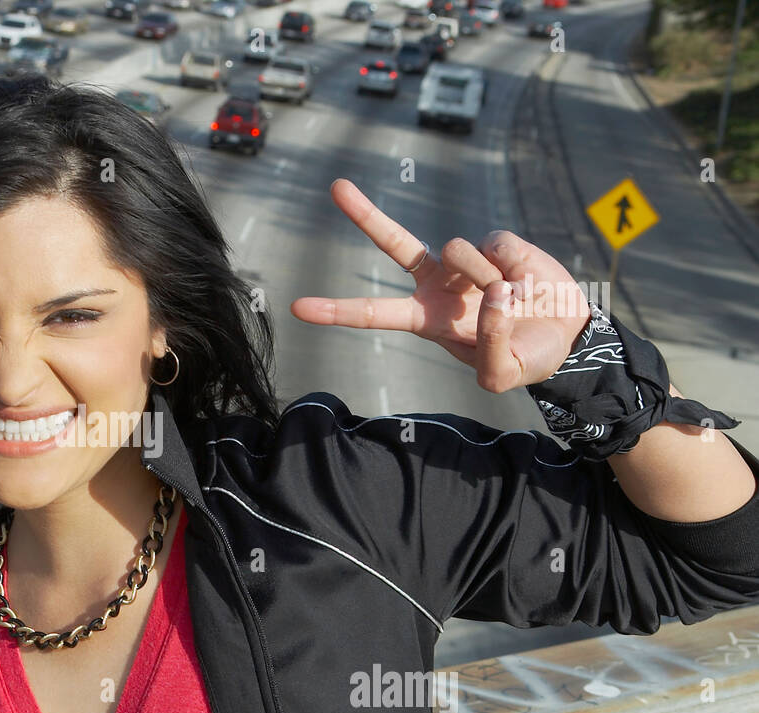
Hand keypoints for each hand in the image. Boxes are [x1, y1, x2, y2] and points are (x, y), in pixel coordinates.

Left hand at [289, 179, 592, 392]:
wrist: (567, 334)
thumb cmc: (528, 357)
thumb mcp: (505, 374)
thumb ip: (492, 350)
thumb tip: (490, 296)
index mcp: (426, 319)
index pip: (374, 314)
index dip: (337, 310)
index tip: (297, 307)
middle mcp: (437, 284)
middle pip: (395, 243)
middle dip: (365, 215)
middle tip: (335, 187)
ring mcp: (465, 260)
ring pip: (461, 252)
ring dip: (492, 280)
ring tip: (512, 300)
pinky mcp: (496, 242)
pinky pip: (500, 246)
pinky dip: (520, 268)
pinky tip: (527, 281)